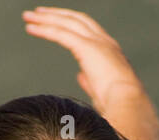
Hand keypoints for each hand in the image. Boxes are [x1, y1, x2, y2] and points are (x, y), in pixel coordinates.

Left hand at [22, 7, 144, 112]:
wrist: (129, 106)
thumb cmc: (119, 107)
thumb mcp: (102, 91)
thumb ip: (91, 80)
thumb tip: (81, 76)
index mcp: (109, 51)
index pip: (87, 30)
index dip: (69, 24)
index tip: (53, 23)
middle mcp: (105, 41)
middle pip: (76, 20)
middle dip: (56, 15)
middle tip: (36, 13)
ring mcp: (97, 42)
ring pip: (68, 22)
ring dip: (47, 18)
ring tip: (28, 17)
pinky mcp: (87, 47)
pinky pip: (61, 34)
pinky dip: (45, 29)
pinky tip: (31, 28)